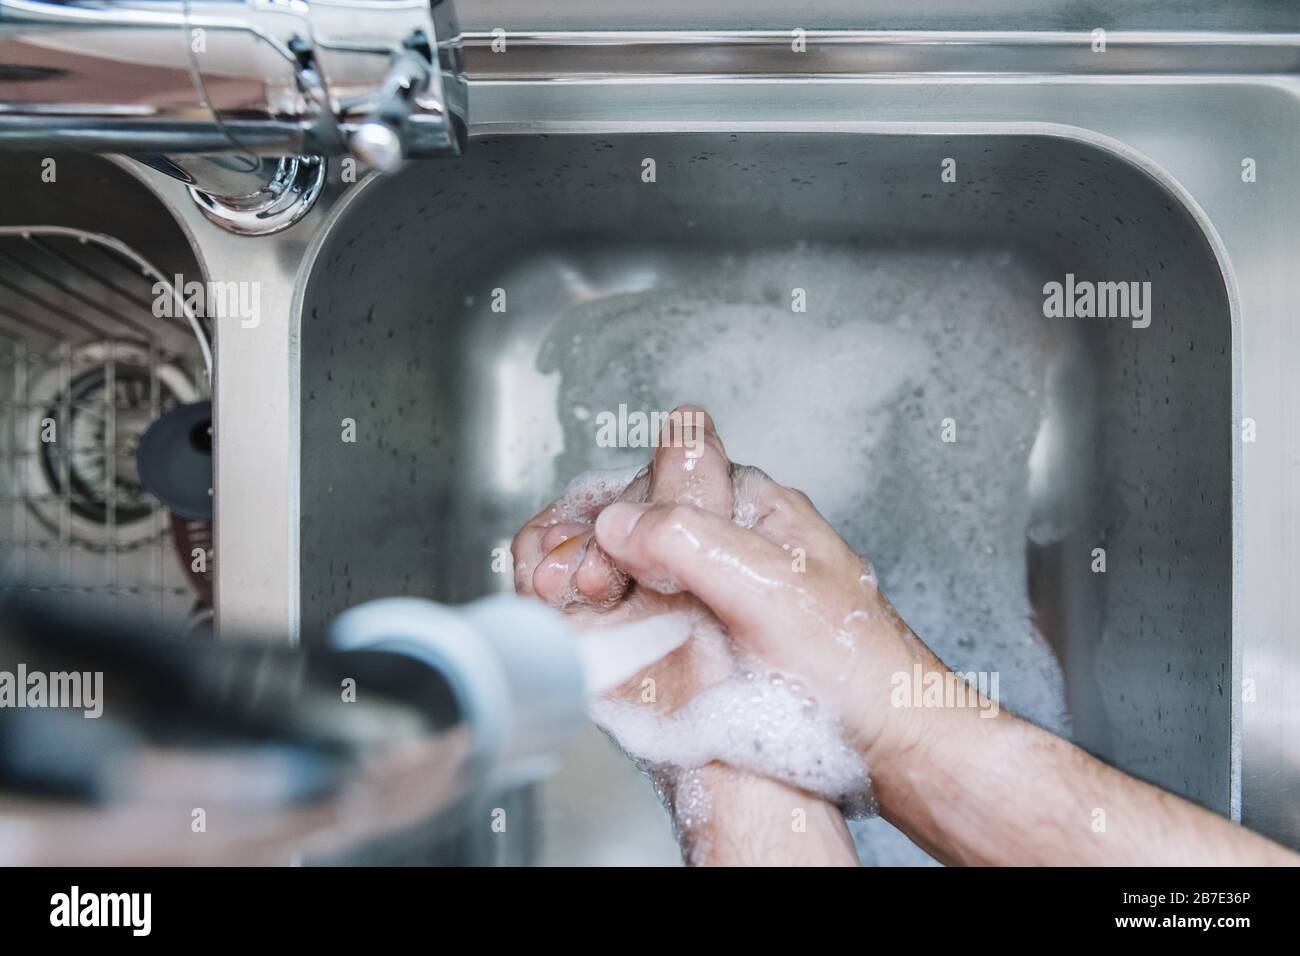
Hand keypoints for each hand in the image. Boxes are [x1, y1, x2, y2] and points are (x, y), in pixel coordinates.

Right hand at [590, 455, 937, 773]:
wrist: (891, 744)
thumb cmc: (858, 669)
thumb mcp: (769, 592)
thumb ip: (693, 544)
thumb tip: (619, 522)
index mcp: (760, 509)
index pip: (660, 482)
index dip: (614, 515)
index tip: (586, 562)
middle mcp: (740, 542)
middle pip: (643, 523)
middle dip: (592, 547)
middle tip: (563, 587)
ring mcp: (727, 588)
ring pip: (642, 565)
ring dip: (596, 580)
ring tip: (566, 609)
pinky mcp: (717, 634)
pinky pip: (652, 610)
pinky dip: (615, 617)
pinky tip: (598, 638)